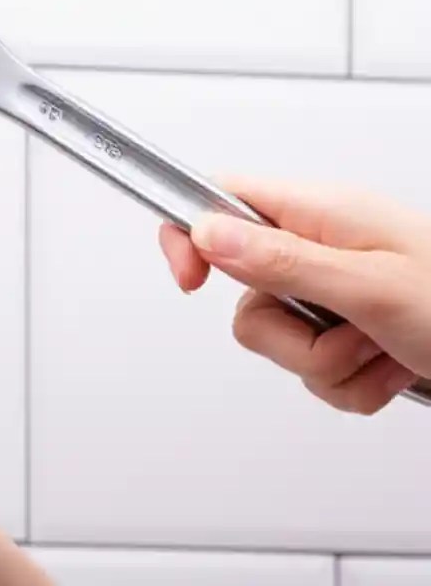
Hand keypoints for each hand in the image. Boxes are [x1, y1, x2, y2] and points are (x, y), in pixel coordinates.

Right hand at [158, 176, 430, 413]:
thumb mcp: (372, 285)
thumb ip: (282, 261)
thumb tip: (206, 232)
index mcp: (323, 213)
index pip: (221, 200)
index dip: (189, 234)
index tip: (189, 280)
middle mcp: (322, 250)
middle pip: (246, 297)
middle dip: (289, 337)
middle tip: (344, 331)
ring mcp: (336, 295)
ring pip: (278, 342)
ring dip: (329, 365)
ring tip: (385, 349)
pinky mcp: (351, 336)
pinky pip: (314, 373)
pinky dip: (353, 385)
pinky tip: (396, 367)